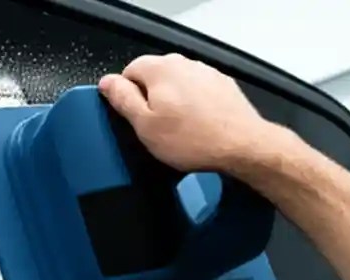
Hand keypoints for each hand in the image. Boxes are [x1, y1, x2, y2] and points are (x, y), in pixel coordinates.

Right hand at [99, 54, 272, 173]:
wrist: (242, 145)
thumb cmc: (194, 139)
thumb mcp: (144, 125)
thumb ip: (122, 99)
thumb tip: (107, 82)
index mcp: (159, 69)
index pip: (129, 72)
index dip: (127, 97)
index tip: (135, 118)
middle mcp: (183, 64)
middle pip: (154, 77)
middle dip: (152, 100)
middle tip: (157, 129)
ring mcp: (206, 72)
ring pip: (178, 86)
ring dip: (174, 104)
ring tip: (181, 132)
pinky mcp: (222, 85)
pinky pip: (198, 93)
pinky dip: (195, 108)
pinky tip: (198, 128)